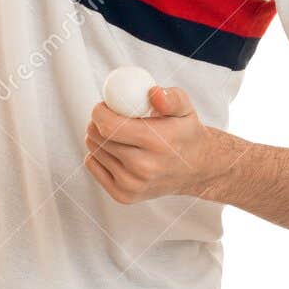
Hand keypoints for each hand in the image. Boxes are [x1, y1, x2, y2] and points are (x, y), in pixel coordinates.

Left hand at [83, 84, 215, 203]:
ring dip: (98, 138)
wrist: (197, 170)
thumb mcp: (185, 109)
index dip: (100, 111)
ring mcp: (132, 185)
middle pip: (98, 137)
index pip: (109, 126)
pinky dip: (98, 154)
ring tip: (119, 135)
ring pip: (93, 150)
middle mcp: (143, 168)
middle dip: (97, 122)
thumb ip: (171, 98)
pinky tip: (117, 151)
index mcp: (157, 143)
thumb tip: (153, 92)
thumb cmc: (186, 134)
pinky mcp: (123, 196)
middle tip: (111, 117)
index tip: (105, 106)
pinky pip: (92, 165)